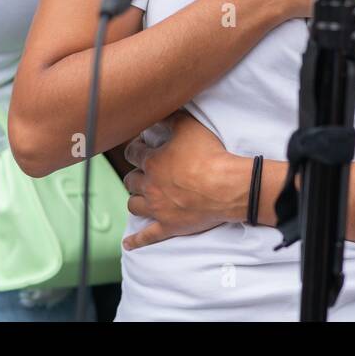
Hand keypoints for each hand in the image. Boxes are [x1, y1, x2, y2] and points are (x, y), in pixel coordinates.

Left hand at [121, 112, 246, 249]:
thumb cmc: (209, 155)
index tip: (141, 147)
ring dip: (135, 199)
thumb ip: (171, 117)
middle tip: (144, 173)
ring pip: (134, 205)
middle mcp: (150, 185)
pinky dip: (136, 240)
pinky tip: (128, 243)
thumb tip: (159, 112)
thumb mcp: (189, 126)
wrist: (226, 186)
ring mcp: (158, 208)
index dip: (135, 149)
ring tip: (141, 197)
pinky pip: (146, 236)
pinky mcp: (168, 226)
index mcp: (153, 162)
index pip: (133, 153)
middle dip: (136, 175)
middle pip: (131, 181)